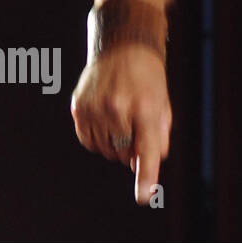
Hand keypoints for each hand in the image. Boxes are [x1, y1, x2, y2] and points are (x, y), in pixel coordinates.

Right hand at [70, 44, 171, 205]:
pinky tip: (105, 119)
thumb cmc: (149, 78)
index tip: (144, 196)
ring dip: (114, 144)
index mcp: (145, 106)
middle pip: (125, 154)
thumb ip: (159, 135)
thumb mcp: (163, 103)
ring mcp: (95, 108)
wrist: (124, 45)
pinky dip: (97, 139)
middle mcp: (118, 108)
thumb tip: (143, 163)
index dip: (146, 174)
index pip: (148, 148)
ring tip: (121, 117)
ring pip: (105, 150)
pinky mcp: (78, 108)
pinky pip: (88, 141)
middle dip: (132, 148)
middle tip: (136, 124)